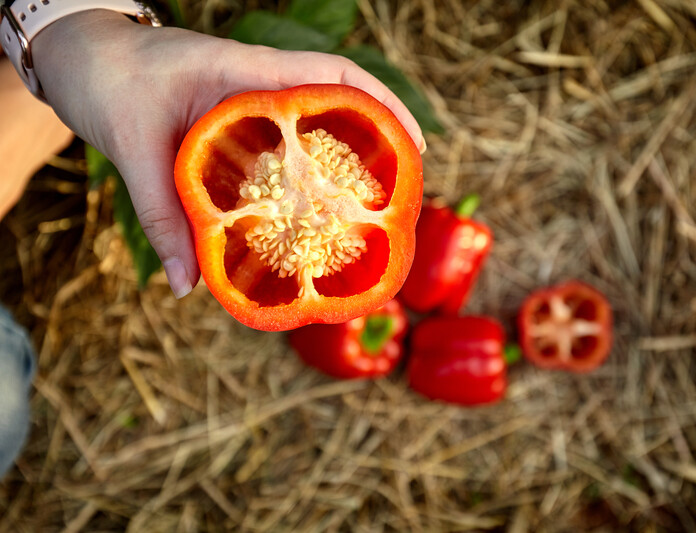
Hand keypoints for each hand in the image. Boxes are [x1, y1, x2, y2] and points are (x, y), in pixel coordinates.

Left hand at [32, 10, 423, 297]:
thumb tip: (186, 287)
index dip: (382, 104)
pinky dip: (303, 177)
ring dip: (346, 163)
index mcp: (248, 72)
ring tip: (370, 212)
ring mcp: (251, 106)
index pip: (334, 75)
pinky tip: (310, 214)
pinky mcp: (237, 126)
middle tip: (403, 193)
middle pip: (338, 106)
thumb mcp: (133, 147)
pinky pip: (281, 150)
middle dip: (378, 141)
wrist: (80, 59)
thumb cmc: (107, 83)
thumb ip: (161, 215)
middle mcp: (259, 86)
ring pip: (313, 131)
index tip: (413, 142)